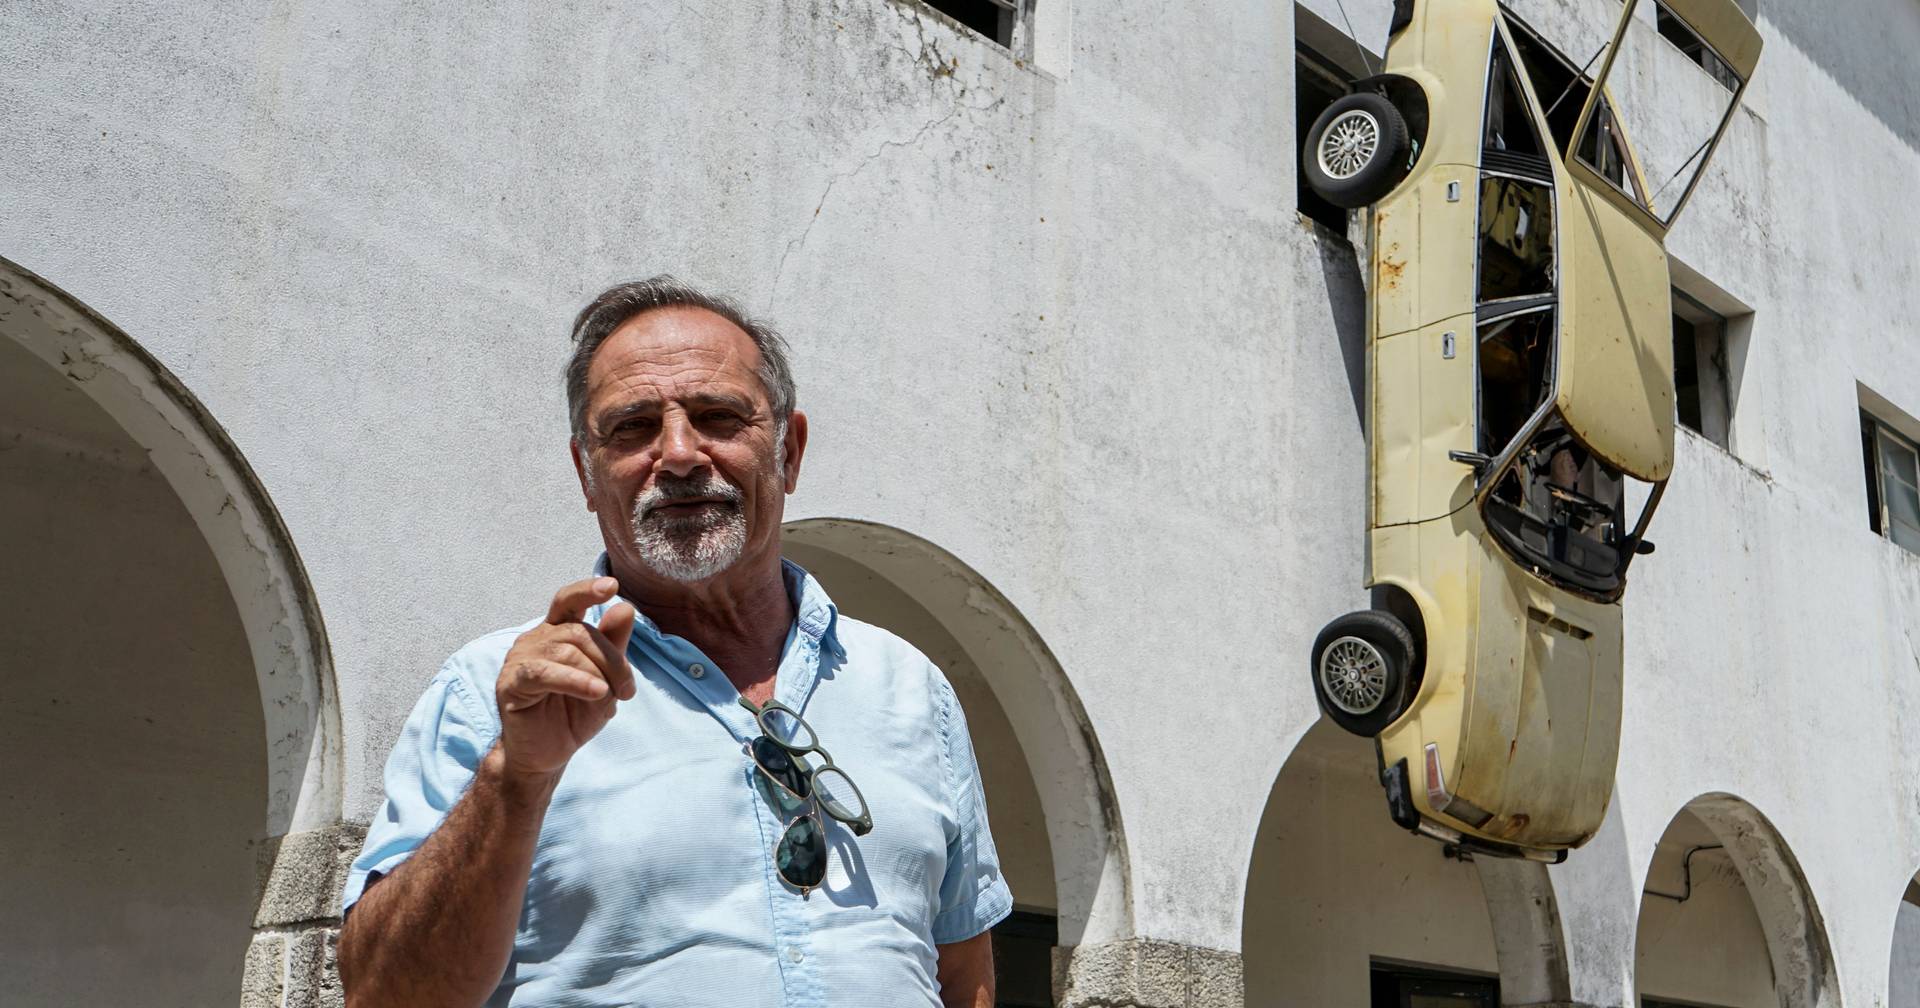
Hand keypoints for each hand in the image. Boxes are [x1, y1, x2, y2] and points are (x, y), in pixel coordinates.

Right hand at [495, 577, 637, 779]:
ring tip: (610, 697)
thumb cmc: (572, 715)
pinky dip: (576, 681)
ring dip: (598, 674)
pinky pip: (545, 673)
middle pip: (580, 632)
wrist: (547, 754)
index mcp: (556, 632)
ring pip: (567, 651)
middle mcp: (535, 639)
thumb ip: (613, 645)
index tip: (612, 585)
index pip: (568, 600)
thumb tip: (625, 606)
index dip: (587, 590)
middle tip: (626, 689)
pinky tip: (597, 693)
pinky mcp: (510, 682)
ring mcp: (519, 659)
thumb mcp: (604, 679)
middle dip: (612, 659)